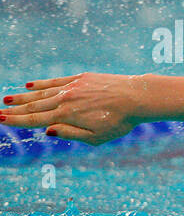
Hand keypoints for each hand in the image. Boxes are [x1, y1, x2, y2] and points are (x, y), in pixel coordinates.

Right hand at [0, 72, 143, 143]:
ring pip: (42, 92)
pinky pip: (56, 80)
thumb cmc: (119, 122)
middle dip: (14, 109)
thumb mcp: (96, 137)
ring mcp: (72, 86)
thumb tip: (47, 130)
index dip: (17, 120)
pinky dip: (41, 83)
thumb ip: (70, 133)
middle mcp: (65, 99)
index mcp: (67, 115)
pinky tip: (29, 85)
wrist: (137, 97)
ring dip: (23, 96)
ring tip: (8, 98)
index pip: (35, 119)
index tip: (1, 120)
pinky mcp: (81, 78)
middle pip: (34, 105)